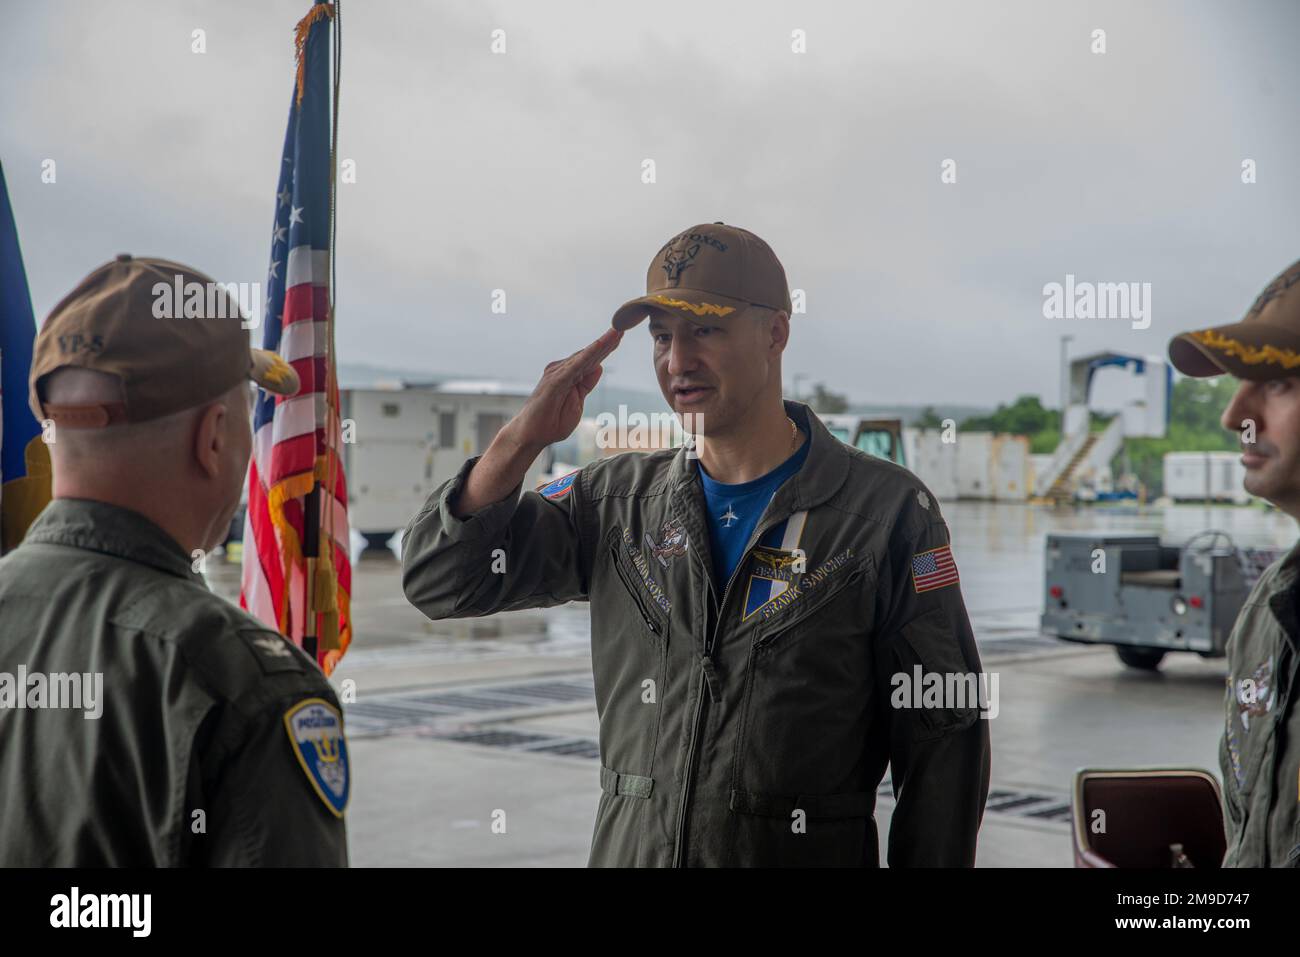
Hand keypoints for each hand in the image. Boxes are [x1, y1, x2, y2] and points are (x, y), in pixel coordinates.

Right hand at [503, 328, 622, 451]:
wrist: (530, 435)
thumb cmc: (551, 421)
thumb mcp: (577, 403)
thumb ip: (586, 385)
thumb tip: (598, 367)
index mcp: (570, 376)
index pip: (591, 359)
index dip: (606, 348)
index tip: (620, 335)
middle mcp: (562, 370)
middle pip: (589, 354)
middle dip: (607, 341)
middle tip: (623, 326)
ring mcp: (557, 374)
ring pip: (584, 356)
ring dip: (600, 344)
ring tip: (616, 332)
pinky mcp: (554, 381)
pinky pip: (574, 366)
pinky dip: (587, 355)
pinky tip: (599, 346)